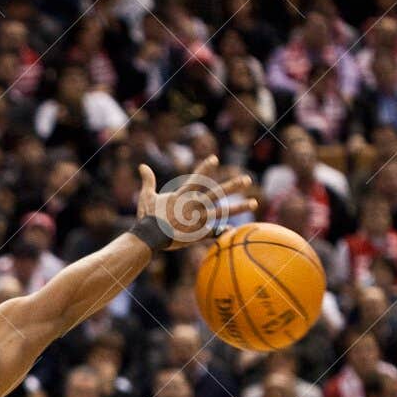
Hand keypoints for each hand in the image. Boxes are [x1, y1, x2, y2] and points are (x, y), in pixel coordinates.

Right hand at [138, 155, 255, 250]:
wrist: (148, 237)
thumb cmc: (146, 217)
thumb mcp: (146, 196)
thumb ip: (147, 180)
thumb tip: (141, 166)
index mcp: (182, 196)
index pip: (197, 178)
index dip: (205, 167)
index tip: (215, 158)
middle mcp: (193, 206)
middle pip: (217, 193)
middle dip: (233, 185)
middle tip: (248, 180)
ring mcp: (196, 220)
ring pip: (222, 212)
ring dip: (239, 207)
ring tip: (254, 203)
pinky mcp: (196, 234)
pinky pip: (212, 233)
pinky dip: (221, 232)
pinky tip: (232, 230)